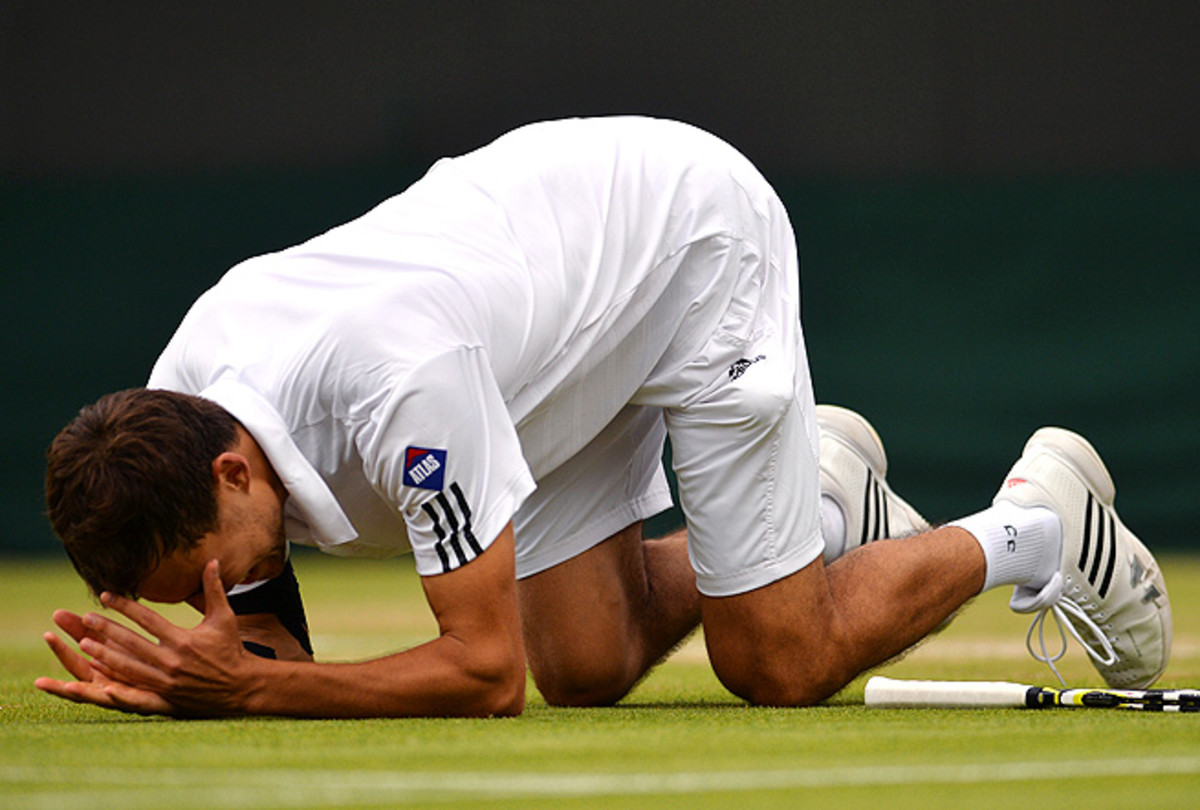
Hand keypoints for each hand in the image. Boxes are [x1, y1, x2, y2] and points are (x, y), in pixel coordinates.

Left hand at [36, 560, 259, 716]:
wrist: (240, 687)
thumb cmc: (231, 649)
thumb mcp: (225, 618)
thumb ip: (214, 589)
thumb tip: (212, 561)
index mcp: (184, 640)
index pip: (147, 620)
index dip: (125, 607)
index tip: (107, 596)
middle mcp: (172, 661)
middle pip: (131, 643)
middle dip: (107, 629)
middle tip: (86, 617)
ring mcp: (166, 681)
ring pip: (127, 666)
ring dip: (104, 654)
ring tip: (85, 642)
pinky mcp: (163, 695)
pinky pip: (133, 685)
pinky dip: (114, 676)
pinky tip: (99, 669)